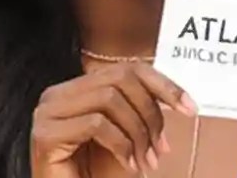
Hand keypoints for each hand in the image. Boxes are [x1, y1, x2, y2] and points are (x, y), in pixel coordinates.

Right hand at [30, 62, 196, 177]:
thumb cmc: (95, 173)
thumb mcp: (125, 135)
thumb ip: (140, 110)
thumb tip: (178, 98)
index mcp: (77, 88)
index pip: (127, 69)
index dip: (163, 84)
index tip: (190, 107)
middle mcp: (58, 94)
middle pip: (120, 79)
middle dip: (151, 113)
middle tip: (161, 148)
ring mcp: (48, 112)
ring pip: (109, 99)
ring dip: (137, 133)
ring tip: (145, 161)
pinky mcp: (46, 134)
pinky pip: (96, 125)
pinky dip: (121, 145)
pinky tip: (128, 165)